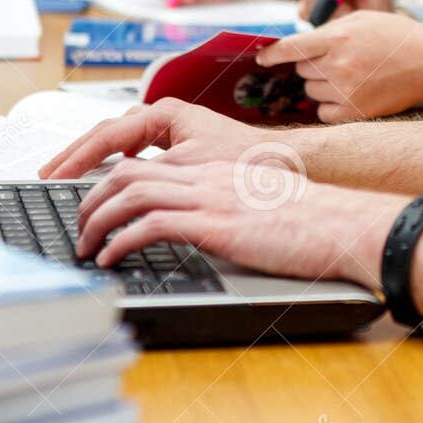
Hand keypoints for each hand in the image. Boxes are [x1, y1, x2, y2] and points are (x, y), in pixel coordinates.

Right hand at [39, 97, 263, 179]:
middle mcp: (165, 115)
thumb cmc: (247, 159)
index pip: (108, 135)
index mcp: (165, 113)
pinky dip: (114, 162)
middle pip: (107, 133)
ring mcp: (170, 127)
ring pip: (119, 140)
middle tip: (47, 173)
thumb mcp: (192, 169)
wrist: (282, 161)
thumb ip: (150, 176)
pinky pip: (134, 150)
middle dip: (75, 153)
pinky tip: (105, 176)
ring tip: (65, 174)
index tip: (54, 174)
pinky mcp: (177, 143)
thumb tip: (118, 188)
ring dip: (92, 157)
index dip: (77, 157)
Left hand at [74, 155, 408, 279]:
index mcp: (215, 171)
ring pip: (129, 193)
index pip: (146, 163)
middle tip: (78, 227)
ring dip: (95, 220)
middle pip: (126, 171)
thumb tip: (207, 233)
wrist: (344, 224)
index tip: (94, 205)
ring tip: (84, 247)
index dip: (110, 181)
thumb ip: (228, 211)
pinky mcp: (216, 225)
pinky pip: (150, 225)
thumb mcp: (260, 208)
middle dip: (89, 198)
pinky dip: (120, 241)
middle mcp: (206, 177)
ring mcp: (210, 198)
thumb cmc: (313, 224)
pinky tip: (110, 259)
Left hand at [258, 11, 422, 122]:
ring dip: (322, 84)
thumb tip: (292, 47)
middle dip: (312, 64)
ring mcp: (347, 90)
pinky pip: (323, 112)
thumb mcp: (361, 19)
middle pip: (302, 69)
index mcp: (338, 36)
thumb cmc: (394, 36)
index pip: (291, 48)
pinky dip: (331, 105)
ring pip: (311, 90)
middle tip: (338, 60)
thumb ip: (326, 30)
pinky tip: (351, 93)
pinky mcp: (356, 112)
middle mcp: (339, 64)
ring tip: (350, 75)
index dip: (271, 54)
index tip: (261, 58)